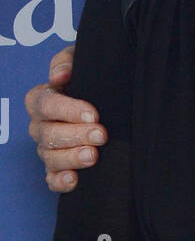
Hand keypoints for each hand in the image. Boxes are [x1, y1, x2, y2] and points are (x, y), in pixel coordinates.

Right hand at [25, 47, 103, 191]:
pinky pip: (51, 179)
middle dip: (76, 135)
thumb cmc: (92, 76)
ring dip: (71, 158)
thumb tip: (59, 75)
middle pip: (48, 133)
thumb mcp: (83, 59)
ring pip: (50, 157)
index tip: (94, 113)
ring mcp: (47, 148)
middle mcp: (40, 125)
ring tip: (93, 156)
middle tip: (101, 135)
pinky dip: (60, 181)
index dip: (68, 110)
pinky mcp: (57, 167)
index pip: (45, 104)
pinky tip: (74, 180)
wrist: (109, 97)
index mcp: (42, 99)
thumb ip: (68, 60)